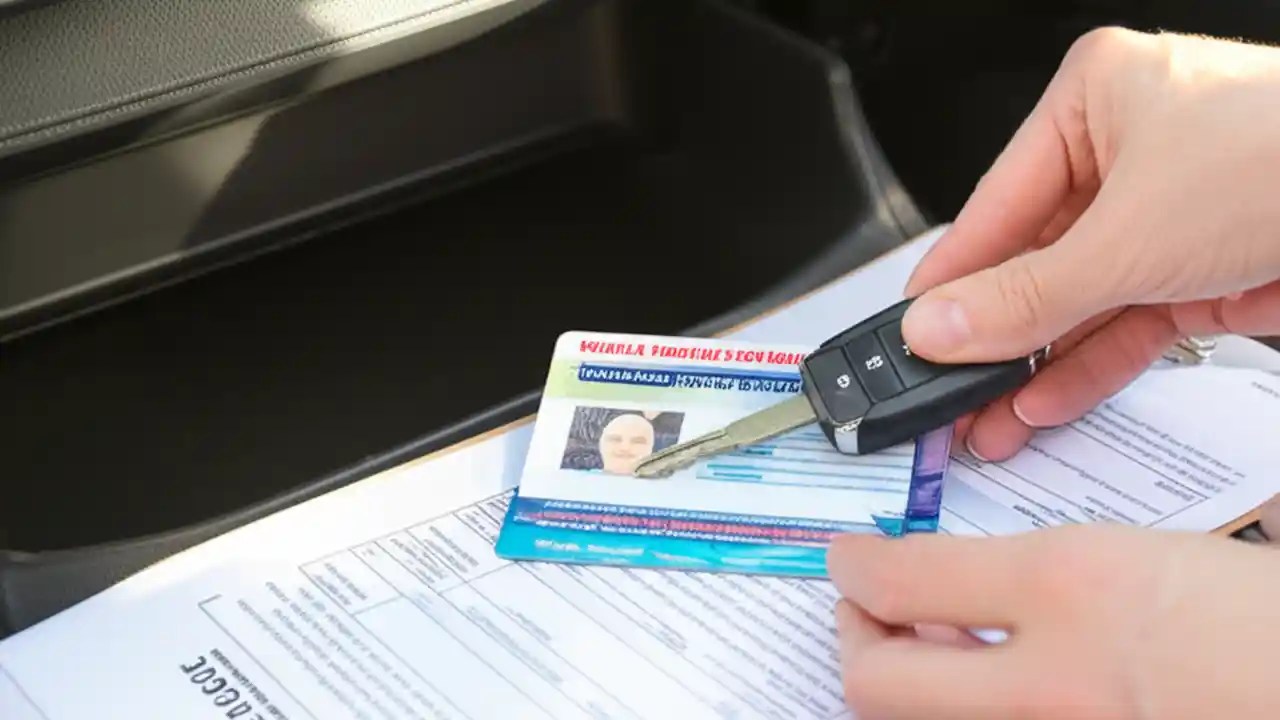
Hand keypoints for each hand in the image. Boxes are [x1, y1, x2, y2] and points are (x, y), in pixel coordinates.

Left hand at [826, 524, 1279, 718]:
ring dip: (904, 680)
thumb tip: (943, 578)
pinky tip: (991, 683)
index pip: (902, 579)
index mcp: (1069, 588)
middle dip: (851, 639)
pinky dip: (962, 707)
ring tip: (928, 640)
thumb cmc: (1252, 620)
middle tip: (862, 606)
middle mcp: (1048, 683)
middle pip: (876, 681)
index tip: (847, 558)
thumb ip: (1025, 566)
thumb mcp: (1130, 556)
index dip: (855, 566)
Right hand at [900, 28, 1279, 460]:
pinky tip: (1042, 404)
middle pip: (1036, 262)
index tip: (909, 335)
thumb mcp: (1129, 237)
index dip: (949, 280)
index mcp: (1097, 102)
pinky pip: (1127, 326)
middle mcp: (1130, 153)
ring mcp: (1169, 215)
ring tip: (982, 416)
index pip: (996, 207)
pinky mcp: (1203, 270)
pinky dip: (1088, 368)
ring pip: (1078, 302)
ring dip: (1034, 365)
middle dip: (993, 337)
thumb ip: (1024, 296)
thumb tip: (938, 327)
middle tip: (942, 389)